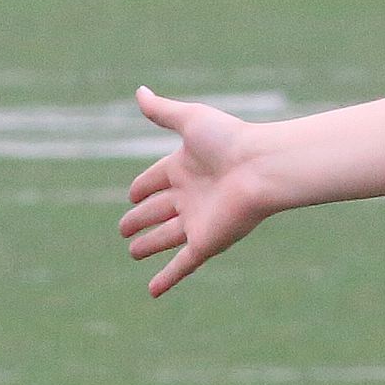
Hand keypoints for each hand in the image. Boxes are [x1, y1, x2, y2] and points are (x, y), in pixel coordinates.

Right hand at [120, 86, 273, 296]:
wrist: (261, 169)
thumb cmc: (229, 140)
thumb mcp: (190, 120)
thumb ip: (162, 111)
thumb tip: (139, 92)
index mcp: (184, 167)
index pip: (156, 179)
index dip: (142, 187)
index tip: (131, 196)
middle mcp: (190, 195)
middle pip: (158, 210)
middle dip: (141, 219)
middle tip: (123, 228)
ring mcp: (197, 221)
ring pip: (166, 237)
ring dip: (150, 245)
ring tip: (133, 251)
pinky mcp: (205, 243)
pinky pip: (182, 265)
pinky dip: (167, 278)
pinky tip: (152, 292)